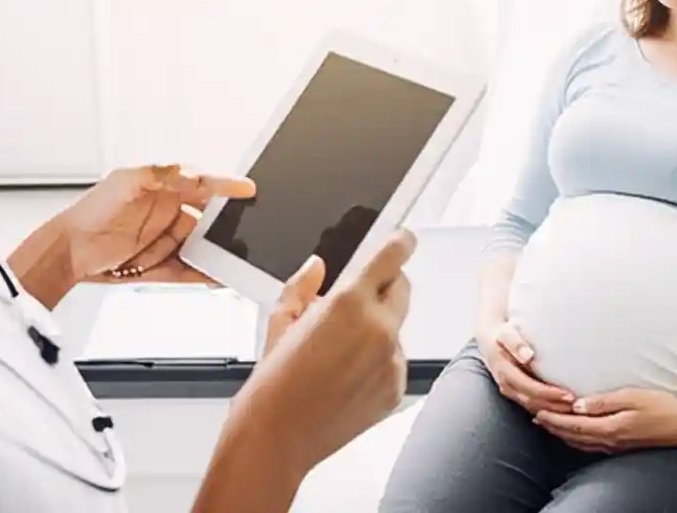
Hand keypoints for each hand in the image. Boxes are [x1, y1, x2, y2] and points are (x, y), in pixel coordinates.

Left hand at [9, 165, 253, 306]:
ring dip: (219, 253)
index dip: (226, 186)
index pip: (203, 184)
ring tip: (237, 258)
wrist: (68, 249)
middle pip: (209, 218)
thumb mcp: (124, 181)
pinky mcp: (160, 266)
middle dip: (227, 224)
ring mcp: (166, 241)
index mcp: (164, 188)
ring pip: (202, 247)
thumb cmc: (92, 210)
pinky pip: (189, 271)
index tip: (247, 189)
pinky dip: (205, 276)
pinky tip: (218, 278)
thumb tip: (190, 171)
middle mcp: (169, 213)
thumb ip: (158, 173)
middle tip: (247, 229)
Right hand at [228, 230, 415, 474]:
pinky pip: (395, 360)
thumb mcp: (280, 322)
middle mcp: (379, 328)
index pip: (393, 257)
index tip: (402, 239)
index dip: (401, 242)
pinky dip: (378, 360)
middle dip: (383, 287)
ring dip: (377, 327)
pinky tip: (346, 376)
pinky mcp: (396, 387)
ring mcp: (392, 361)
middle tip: (354, 301)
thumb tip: (317, 267)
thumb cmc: (273, 383)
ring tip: (338, 353)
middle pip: (402, 288)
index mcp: (350, 303)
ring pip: (396, 326)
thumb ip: (303, 286)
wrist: (277, 438)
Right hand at [477, 320, 575, 414]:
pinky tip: (561, 409)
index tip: (568, 395)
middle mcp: (505, 385)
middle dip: (554, 406)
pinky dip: (546, 409)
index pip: (529, 388)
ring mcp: (509, 391)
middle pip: (532, 402)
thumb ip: (515, 343)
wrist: (488, 337)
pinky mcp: (514, 392)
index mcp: (504, 371)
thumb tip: (528, 356)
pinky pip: (531, 405)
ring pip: (532, 407)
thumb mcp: (506, 333)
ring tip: (573, 409)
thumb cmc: (501, 333)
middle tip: (577, 406)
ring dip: (552, 410)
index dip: (549, 394)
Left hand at [533, 388, 676, 453]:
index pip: (573, 425)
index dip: (553, 419)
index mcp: (610, 427)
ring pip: (581, 443)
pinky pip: (592, 445)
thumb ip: (603, 402)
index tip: (536, 411)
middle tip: (534, 417)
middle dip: (552, 427)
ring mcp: (617, 445)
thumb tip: (577, 405)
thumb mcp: (632, 397)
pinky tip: (574, 434)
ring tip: (547, 425)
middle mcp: (611, 440)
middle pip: (573, 436)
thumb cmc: (662, 405)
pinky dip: (577, 439)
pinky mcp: (623, 445)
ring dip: (562, 434)